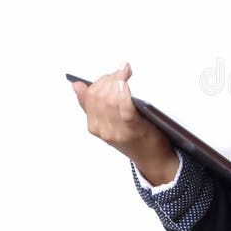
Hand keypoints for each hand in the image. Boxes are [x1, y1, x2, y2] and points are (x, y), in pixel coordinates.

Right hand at [71, 62, 178, 184]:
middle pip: (99, 96)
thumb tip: (77, 85)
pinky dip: (123, 93)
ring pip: (109, 99)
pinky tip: (125, 84)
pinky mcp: (131, 130)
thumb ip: (93, 105)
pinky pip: (123, 108)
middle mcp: (102, 130)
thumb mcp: (110, 122)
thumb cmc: (135, 137)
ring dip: (117, 81)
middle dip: (110, 78)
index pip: (89, 96)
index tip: (113, 73)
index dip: (100, 80)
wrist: (152, 158)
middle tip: (122, 71)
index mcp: (94, 126)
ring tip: (125, 73)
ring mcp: (116, 131)